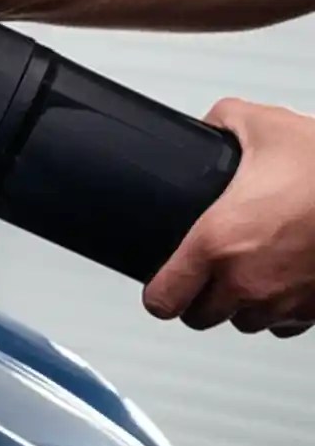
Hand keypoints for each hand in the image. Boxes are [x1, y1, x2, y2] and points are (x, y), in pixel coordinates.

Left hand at [143, 98, 314, 337]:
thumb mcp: (265, 125)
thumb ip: (223, 122)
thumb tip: (209, 124)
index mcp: (217, 243)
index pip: (163, 300)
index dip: (159, 293)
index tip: (163, 285)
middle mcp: (247, 280)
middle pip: (200, 317)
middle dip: (200, 298)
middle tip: (206, 273)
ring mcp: (285, 300)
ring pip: (245, 323)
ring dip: (242, 304)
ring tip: (249, 270)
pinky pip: (287, 323)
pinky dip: (282, 307)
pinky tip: (285, 278)